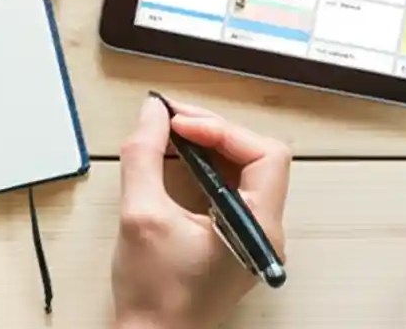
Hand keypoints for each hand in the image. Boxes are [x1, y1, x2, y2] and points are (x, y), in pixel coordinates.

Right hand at [112, 96, 290, 328]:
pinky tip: (177, 158)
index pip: (264, 156)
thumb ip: (144, 156)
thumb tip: (152, 112)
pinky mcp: (235, 239)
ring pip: (244, 171)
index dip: (223, 130)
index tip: (180, 125)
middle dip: (214, 131)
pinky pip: (231, 189)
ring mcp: (252, 236)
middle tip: (170, 119)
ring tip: (171, 132)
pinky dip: (206, 167)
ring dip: (210, 146)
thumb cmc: (152, 292)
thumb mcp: (139, 216)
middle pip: (256, 158)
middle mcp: (266, 230)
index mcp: (258, 227)